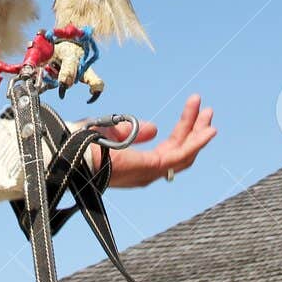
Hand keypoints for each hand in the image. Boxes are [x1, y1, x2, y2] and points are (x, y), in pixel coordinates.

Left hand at [90, 94, 215, 188]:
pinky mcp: (152, 166)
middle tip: (206, 109)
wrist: (72, 152)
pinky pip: (181, 155)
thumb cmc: (84, 144)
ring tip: (209, 112)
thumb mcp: (112, 132)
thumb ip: (134, 131)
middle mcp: (147, 172)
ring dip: (198, 132)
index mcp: (138, 165)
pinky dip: (197, 142)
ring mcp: (151, 171)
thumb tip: (155, 129)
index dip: (182, 130)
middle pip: (180, 151)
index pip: (168, 149)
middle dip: (194, 130)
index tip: (191, 108)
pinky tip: (209, 130)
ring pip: (184, 153)